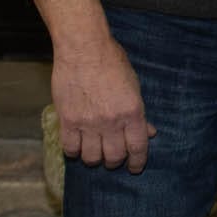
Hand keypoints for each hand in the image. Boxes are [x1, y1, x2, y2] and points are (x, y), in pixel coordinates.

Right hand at [51, 38, 154, 171]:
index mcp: (132, 111)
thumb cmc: (112, 62)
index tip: (135, 168)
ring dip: (94, 159)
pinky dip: (74, 151)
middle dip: (115, 162)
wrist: (84, 48)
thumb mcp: (134, 85)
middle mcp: (112, 121)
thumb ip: (139, 112)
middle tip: (113, 158)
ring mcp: (88, 122)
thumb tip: (149, 132)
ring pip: (91, 157)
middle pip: (114, 157)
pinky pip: (70, 148)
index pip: (138, 147)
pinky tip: (77, 145)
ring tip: (95, 152)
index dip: (138, 162)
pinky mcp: (67, 120)